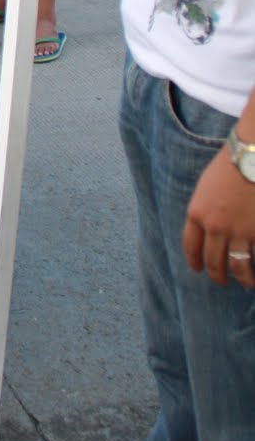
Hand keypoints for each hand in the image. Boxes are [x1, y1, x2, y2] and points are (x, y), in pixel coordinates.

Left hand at [183, 148, 254, 287]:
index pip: (190, 246)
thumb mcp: (205, 188)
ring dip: (242, 278)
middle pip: (213, 261)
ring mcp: (238, 231)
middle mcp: (214, 226)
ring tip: (245, 282)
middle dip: (217, 276)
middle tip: (222, 281)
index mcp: (197, 213)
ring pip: (237, 266)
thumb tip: (206, 229)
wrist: (250, 157)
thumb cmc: (228, 167)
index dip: (194, 261)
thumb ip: (203, 210)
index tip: (198, 269)